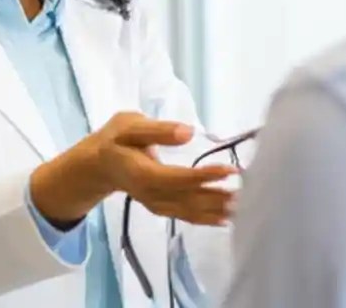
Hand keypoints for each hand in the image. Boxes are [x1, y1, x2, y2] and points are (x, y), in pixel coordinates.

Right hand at [29, 112, 236, 227]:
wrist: (97, 165)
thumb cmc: (115, 140)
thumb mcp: (129, 126)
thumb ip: (158, 130)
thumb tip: (188, 132)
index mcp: (142, 174)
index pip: (178, 179)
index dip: (204, 176)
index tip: (230, 170)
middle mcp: (151, 195)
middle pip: (188, 199)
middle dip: (218, 198)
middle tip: (248, 193)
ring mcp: (157, 204)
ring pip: (190, 211)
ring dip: (217, 211)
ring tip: (245, 207)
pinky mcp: (162, 207)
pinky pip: (187, 216)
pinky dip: (207, 218)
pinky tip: (227, 218)